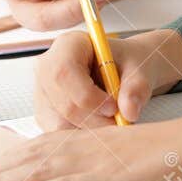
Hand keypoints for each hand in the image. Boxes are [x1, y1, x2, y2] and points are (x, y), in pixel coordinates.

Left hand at [0, 110, 181, 180]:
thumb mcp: (142, 158)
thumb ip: (116, 165)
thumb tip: (100, 179)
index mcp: (97, 140)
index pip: (43, 149)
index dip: (9, 161)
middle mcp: (90, 146)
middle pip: (30, 158)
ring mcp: (97, 161)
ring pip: (35, 171)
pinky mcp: (108, 179)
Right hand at [33, 28, 181, 130]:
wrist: (125, 71)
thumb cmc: (128, 63)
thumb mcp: (139, 68)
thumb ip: (136, 87)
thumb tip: (129, 111)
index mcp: (68, 45)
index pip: (65, 73)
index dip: (88, 96)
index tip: (113, 107)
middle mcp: (48, 67)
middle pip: (62, 102)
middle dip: (94, 118)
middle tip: (117, 119)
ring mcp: (43, 92)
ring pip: (60, 123)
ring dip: (90, 129)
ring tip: (110, 119)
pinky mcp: (45, 113)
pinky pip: (59, 134)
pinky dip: (82, 135)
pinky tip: (98, 123)